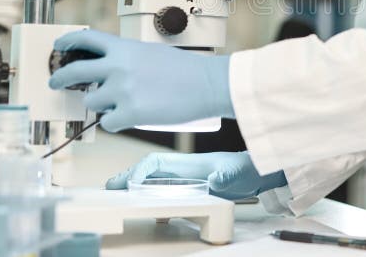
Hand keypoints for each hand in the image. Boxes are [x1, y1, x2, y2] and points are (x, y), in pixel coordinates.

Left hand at [48, 29, 233, 131]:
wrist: (207, 84)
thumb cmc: (186, 70)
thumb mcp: (152, 54)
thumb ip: (127, 60)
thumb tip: (107, 73)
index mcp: (125, 49)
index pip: (87, 38)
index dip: (68, 41)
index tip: (59, 46)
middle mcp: (117, 68)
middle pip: (74, 72)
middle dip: (60, 79)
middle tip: (55, 83)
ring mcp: (121, 92)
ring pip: (91, 102)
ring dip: (102, 105)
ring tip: (124, 103)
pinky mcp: (128, 114)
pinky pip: (107, 123)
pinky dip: (117, 122)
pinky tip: (133, 117)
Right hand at [105, 151, 286, 199]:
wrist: (255, 172)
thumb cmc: (245, 169)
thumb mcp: (237, 173)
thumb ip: (225, 174)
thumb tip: (215, 177)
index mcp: (188, 163)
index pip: (156, 162)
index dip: (139, 171)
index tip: (129, 184)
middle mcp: (183, 169)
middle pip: (149, 169)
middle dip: (128, 176)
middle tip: (110, 188)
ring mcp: (185, 178)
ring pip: (153, 178)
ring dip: (135, 184)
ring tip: (118, 193)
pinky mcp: (190, 187)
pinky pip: (163, 188)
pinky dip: (150, 193)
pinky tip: (143, 203)